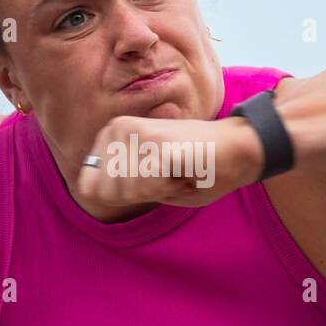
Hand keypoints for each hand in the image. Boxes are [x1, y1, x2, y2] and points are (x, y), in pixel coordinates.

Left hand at [75, 115, 263, 208]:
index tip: (151, 180)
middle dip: (141, 194)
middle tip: (168, 174)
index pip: (89, 187)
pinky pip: (147, 187)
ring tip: (177, 170)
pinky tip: (184, 169)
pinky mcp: (154, 142)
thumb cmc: (197, 168)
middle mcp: (116, 128)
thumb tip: (87, 188)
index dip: (124, 196)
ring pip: (127, 191)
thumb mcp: (147, 182)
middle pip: (108, 192)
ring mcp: (133, 132)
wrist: (237, 149)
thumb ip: (118, 185)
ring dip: (156, 191)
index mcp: (110, 136)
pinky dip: (169, 188)